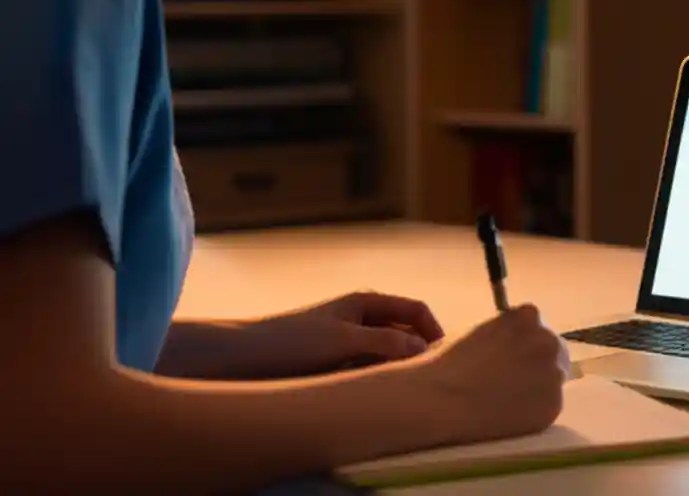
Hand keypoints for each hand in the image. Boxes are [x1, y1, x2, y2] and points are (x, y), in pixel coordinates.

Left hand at [234, 291, 445, 377]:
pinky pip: (366, 369)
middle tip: (422, 379)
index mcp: (366, 302)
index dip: (433, 330)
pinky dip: (374, 378)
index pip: (416, 310)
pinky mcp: (334, 361)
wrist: (242, 356)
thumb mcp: (344, 339)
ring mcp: (347, 340)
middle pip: (403, 332)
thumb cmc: (291, 340)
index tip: (439, 358)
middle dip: (415, 352)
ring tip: (396, 388)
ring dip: (393, 367)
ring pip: (386, 353)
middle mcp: (360, 318)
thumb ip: (386, 341)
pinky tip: (372, 392)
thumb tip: (422, 349)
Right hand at [418, 304, 570, 444]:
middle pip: (552, 350)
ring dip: (537, 386)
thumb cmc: (446, 363)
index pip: (535, 326)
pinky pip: (548, 406)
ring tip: (506, 399)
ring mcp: (554, 374)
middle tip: (512, 380)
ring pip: (552, 379)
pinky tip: (509, 415)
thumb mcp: (477, 331)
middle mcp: (548, 342)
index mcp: (528, 317)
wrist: (439, 399)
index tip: (511, 355)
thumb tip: (509, 345)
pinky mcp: (553, 405)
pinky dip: (533, 411)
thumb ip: (502, 333)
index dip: (523, 341)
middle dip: (536, 362)